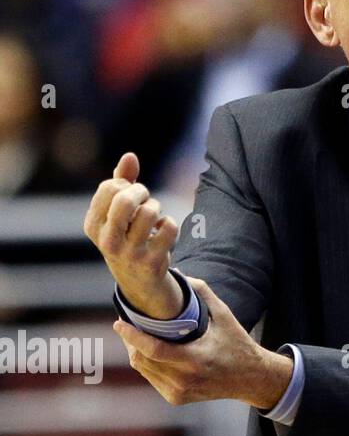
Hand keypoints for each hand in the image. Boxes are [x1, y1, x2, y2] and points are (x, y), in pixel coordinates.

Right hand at [84, 152, 182, 318]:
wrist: (138, 280)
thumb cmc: (126, 235)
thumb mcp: (118, 211)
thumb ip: (123, 180)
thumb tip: (130, 155)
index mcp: (92, 225)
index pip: (109, 187)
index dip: (126, 183)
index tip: (129, 193)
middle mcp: (107, 240)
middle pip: (125, 199)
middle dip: (142, 191)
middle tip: (145, 198)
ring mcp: (129, 252)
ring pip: (150, 211)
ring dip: (156, 208)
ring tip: (152, 220)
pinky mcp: (152, 261)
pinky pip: (169, 227)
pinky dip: (170, 225)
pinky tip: (162, 234)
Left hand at [113, 277, 293, 409]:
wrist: (251, 378)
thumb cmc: (238, 345)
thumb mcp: (225, 317)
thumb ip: (202, 294)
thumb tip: (179, 274)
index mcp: (196, 359)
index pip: (154, 350)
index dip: (133, 336)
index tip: (119, 323)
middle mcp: (185, 379)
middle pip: (142, 360)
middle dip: (131, 341)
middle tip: (127, 325)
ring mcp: (179, 392)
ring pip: (143, 370)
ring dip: (137, 352)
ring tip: (138, 336)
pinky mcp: (176, 398)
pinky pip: (151, 378)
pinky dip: (147, 364)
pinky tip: (152, 353)